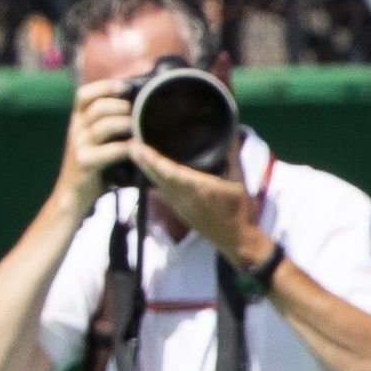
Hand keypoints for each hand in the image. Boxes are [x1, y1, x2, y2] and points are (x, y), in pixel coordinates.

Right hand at [59, 81, 139, 212]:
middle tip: (138, 112)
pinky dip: (125, 148)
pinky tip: (136, 148)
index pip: (84, 94)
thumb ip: (106, 124)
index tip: (125, 86)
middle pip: (98, 106)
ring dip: (125, 124)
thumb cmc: (92, 165)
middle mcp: (75, 130)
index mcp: (77, 121)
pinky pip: (109, 151)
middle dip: (122, 106)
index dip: (104, 86)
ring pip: (104, 125)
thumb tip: (134, 107)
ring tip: (139, 128)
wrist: (73, 194)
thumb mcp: (94, 140)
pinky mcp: (85, 163)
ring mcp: (79, 146)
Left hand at [131, 126, 264, 261]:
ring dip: (146, 169)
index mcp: (197, 187)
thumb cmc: (241, 211)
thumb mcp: (239, 180)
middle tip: (130, 144)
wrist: (238, 240)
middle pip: (156, 177)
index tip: (136, 145)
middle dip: (142, 160)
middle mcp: (183, 197)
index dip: (150, 158)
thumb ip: (232, 154)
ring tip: (136, 152)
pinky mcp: (180, 211)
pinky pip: (162, 192)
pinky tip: (150, 171)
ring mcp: (179, 206)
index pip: (167, 171)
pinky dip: (154, 179)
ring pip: (157, 185)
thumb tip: (230, 129)